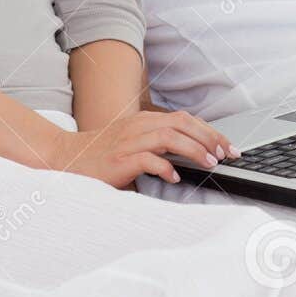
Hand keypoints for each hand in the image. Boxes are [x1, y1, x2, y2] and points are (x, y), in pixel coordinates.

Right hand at [49, 109, 240, 188]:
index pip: (185, 119)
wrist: (67, 158)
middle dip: (209, 137)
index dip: (210, 131)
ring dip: (193, 149)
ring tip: (209, 163)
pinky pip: (148, 159)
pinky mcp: (119, 159)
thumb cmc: (103, 156)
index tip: (228, 146)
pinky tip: (175, 177)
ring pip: (169, 136)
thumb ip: (159, 147)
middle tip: (227, 153)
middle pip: (183, 123)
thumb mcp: (135, 145)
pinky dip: (165, 167)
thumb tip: (193, 158)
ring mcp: (129, 141)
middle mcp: (139, 126)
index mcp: (145, 121)